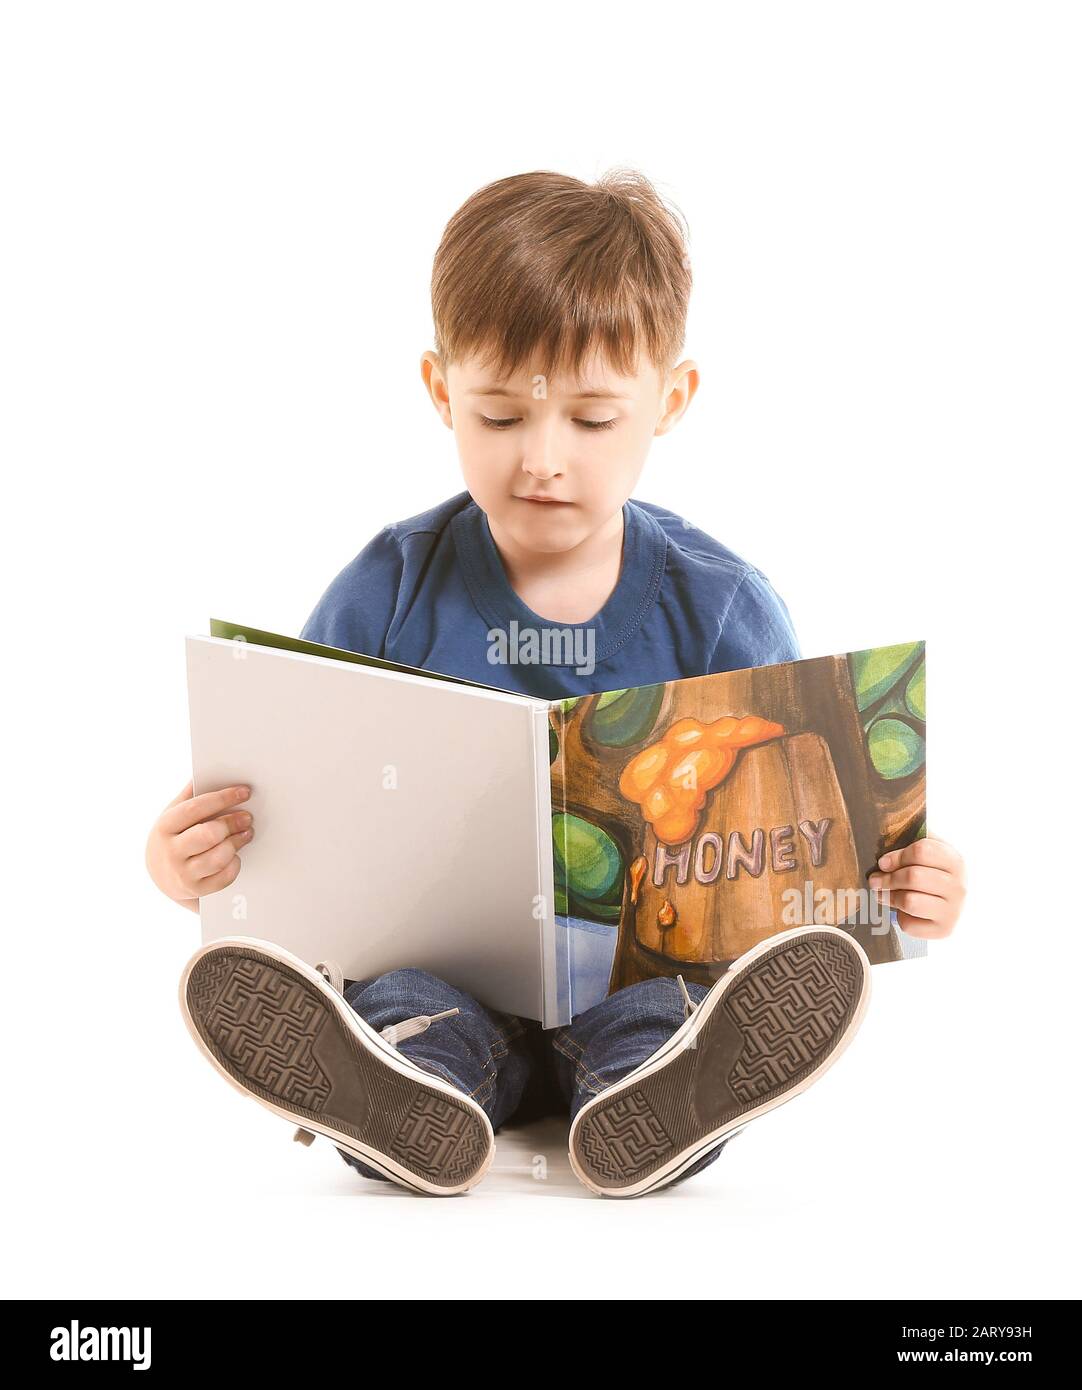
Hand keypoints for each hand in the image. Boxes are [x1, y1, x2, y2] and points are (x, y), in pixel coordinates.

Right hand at [145, 780, 252, 909]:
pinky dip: (234, 864)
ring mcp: (182, 874)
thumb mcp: (175, 814)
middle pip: (209, 834)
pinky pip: (224, 877)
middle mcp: (171, 851)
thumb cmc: (175, 835)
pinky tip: (236, 854)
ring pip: (218, 857)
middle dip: (232, 823)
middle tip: (248, 817)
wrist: (161, 874)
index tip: (244, 791)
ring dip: (237, 842)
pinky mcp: (196, 890)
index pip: (195, 808)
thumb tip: (206, 766)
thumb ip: (190, 794)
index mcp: (165, 826)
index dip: (222, 798)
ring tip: (246, 833)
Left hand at [867, 834, 965, 938]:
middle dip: (888, 878)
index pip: (922, 851)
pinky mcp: (944, 930)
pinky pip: (910, 924)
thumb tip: (885, 832)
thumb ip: (911, 841)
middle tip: (874, 880)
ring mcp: (953, 910)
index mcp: (954, 860)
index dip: (897, 856)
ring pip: (910, 901)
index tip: (883, 862)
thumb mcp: (929, 853)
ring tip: (881, 894)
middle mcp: (958, 886)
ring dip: (889, 897)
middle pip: (914, 877)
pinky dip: (900, 918)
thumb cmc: (931, 874)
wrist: (949, 904)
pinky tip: (902, 911)